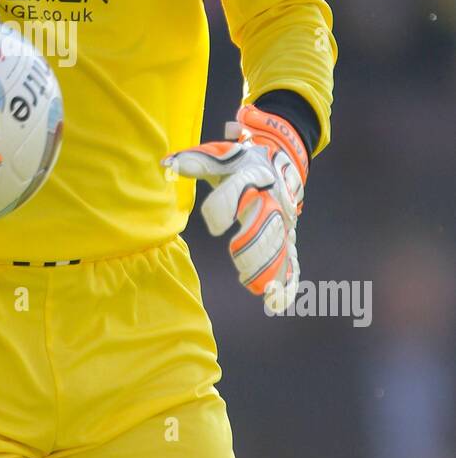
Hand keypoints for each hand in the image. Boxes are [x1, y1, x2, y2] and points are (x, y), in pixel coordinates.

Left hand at [162, 105, 308, 310]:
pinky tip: (279, 302)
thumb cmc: (240, 161)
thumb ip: (195, 162)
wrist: (279, 159)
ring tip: (261, 292)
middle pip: (266, 225)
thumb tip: (166, 165)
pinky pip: (291, 260)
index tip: (216, 225)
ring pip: (279, 248)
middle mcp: (272, 200)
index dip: (227, 207)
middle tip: (241, 268)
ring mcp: (283, 221)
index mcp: (253, 177)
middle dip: (256, 248)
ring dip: (271, 270)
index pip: (239, 191)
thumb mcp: (220, 156)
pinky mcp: (288, 237)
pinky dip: (288, 281)